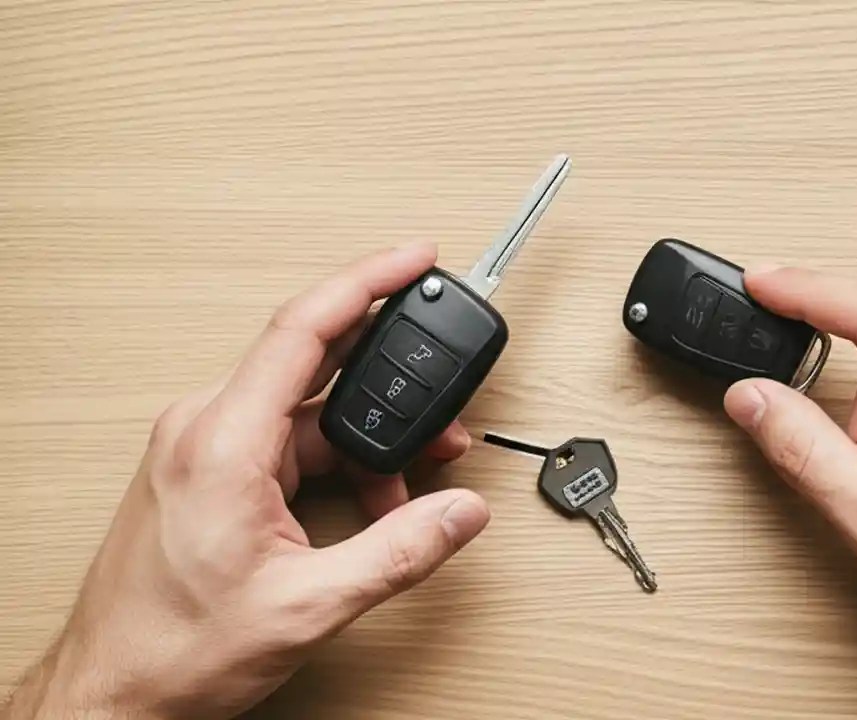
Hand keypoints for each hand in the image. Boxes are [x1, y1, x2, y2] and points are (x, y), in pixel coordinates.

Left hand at [2, 243, 489, 719]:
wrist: (115, 689)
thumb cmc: (174, 648)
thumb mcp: (307, 606)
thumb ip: (398, 552)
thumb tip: (461, 511)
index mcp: (222, 442)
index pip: (303, 329)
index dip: (366, 281)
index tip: (413, 257)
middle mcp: (207, 429)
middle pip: (316, 365)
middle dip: (391, 378)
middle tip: (444, 392)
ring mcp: (206, 447)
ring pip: (310, 411)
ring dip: (369, 436)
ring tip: (417, 474)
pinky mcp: (212, 469)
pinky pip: (292, 440)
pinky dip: (340, 459)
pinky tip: (375, 495)